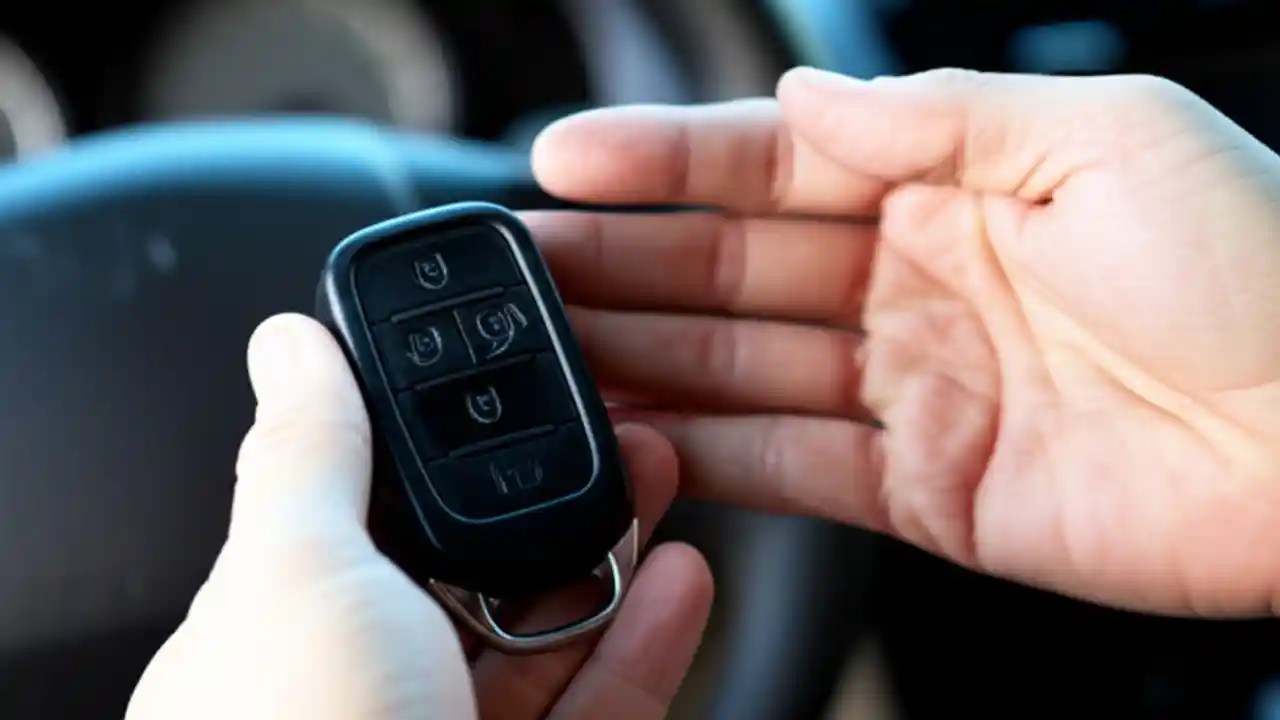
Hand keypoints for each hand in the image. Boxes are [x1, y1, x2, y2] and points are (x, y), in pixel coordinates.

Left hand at [125, 314, 712, 719]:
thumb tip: (290, 344)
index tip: (508, 376)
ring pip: (548, 633)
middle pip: (475, 564)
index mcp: (278, 629)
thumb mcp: (293, 578)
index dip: (442, 436)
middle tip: (619, 418)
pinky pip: (599, 704)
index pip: (366, 504)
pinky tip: (686, 579)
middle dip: (552, 484)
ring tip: (668, 473)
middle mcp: (361, 692)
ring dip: (615, 551)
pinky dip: (646, 641)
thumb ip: (307, 456)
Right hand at [524, 67, 1279, 615]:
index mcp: (956, 184)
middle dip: (626, 261)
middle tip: (527, 265)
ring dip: (646, 357)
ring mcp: (915, 388)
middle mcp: (918, 282)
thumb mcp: (1100, 137)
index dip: (665, 161)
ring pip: (744, 367)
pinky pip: (791, 467)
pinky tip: (640, 435)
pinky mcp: (925, 489)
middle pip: (736, 266)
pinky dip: (711, 455)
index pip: (776, 164)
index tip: (564, 161)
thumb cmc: (1261, 271)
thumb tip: (804, 105)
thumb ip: (937, 119)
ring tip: (550, 351)